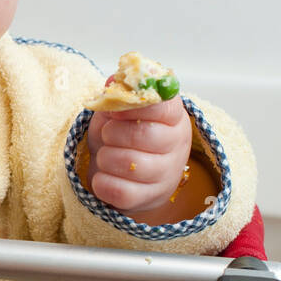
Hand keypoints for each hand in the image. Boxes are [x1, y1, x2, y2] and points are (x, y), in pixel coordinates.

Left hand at [86, 77, 191, 214]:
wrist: (125, 174)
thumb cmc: (122, 136)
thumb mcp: (118, 111)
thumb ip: (117, 93)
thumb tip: (113, 82)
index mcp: (173, 116)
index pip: (161, 105)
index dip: (131, 106)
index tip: (113, 110)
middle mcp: (177, 144)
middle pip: (144, 135)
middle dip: (113, 134)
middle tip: (106, 134)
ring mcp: (167, 174)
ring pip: (130, 164)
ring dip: (105, 158)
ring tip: (105, 156)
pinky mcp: (151, 198)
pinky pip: (121, 192)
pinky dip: (103, 183)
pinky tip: (103, 176)